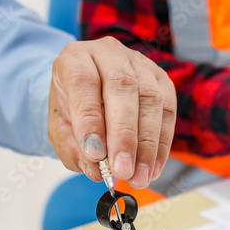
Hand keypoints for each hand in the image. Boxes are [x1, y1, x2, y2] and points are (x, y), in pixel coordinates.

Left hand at [48, 37, 176, 187]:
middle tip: (122, 169)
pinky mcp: (161, 80)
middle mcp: (109, 53)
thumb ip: (74, 149)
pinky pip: (168, 111)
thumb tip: (97, 169)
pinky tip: (153, 168)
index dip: (90, 119)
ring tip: (139, 176)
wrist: (90, 94)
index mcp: (75, 58)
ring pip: (150, 99)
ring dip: (147, 144)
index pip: (83, 82)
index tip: (95, 154)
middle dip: (123, 135)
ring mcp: (139, 63)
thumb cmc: (74, 110)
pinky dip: (162, 143)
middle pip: (121, 87)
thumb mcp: (61, 130)